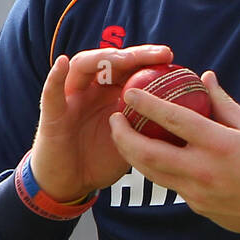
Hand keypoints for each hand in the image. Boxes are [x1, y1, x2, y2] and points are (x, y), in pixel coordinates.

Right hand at [29, 44, 174, 200]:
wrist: (70, 184)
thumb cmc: (101, 160)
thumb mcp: (133, 142)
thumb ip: (150, 126)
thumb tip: (189, 122)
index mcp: (110, 93)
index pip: (129, 67)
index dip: (148, 59)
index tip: (170, 57)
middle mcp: (91, 89)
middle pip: (110, 61)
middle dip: (134, 55)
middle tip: (157, 54)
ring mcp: (71, 99)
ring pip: (82, 67)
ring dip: (102, 59)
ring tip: (123, 58)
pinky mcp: (52, 115)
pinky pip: (51, 93)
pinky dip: (55, 77)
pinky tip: (61, 63)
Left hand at [109, 70, 239, 238]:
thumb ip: (223, 103)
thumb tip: (205, 77)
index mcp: (220, 144)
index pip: (175, 120)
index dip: (148, 104)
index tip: (129, 91)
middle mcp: (204, 170)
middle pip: (149, 153)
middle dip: (123, 136)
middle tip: (114, 118)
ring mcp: (197, 192)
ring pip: (151, 173)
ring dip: (131, 154)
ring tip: (122, 136)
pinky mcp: (196, 206)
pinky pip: (169, 184)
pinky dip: (154, 167)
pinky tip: (148, 155)